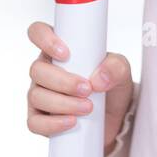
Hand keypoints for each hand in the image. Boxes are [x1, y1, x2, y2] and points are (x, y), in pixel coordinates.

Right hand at [26, 21, 133, 154]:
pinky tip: (71, 122)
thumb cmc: (111, 85)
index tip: (66, 53)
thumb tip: (98, 79)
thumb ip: (115, 66)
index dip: (44, 39)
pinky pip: (35, 122)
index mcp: (57, 49)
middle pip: (36, 69)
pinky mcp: (40, 119)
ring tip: (88, 107)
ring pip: (36, 96)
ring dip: (63, 103)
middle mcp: (44, 70)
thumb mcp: (122, 71)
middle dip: (63, 81)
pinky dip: (53, 124)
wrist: (116, 118)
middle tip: (87, 89)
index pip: (38, 32)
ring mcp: (39, 95)